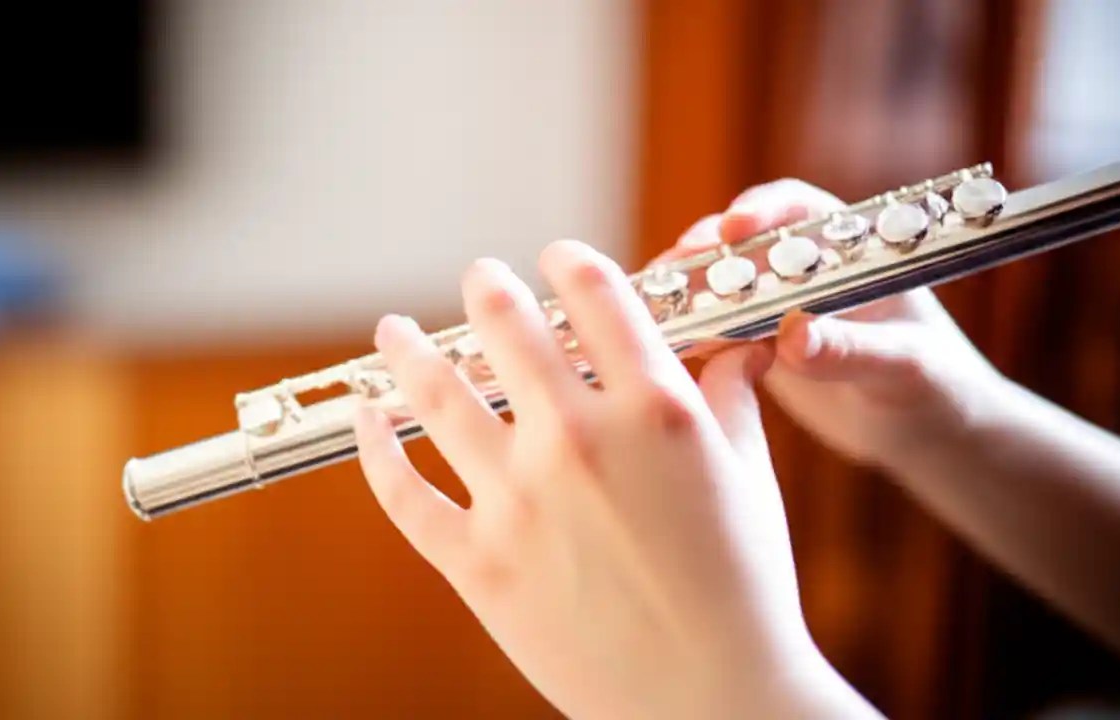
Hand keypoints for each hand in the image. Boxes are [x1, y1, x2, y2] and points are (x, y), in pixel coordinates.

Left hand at [355, 240, 876, 718]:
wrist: (711, 697)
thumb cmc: (743, 588)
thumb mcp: (750, 477)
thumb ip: (730, 398)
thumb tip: (740, 346)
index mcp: (654, 407)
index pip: (596, 294)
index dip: (569, 261)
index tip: (555, 258)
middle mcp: (577, 438)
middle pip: (507, 325)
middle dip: (488, 287)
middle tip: (478, 276)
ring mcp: (518, 500)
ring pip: (436, 395)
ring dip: (408, 350)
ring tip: (392, 327)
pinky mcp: (477, 562)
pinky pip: (405, 493)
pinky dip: (376, 449)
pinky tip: (369, 418)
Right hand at [671, 180, 1003, 472]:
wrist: (928, 432)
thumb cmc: (938, 387)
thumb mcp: (903, 369)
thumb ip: (850, 350)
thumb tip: (791, 335)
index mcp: (852, 250)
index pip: (800, 211)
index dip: (762, 210)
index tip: (733, 227)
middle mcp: (807, 270)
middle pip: (743, 245)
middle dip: (704, 253)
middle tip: (672, 271)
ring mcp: (778, 307)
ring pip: (718, 288)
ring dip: (684, 294)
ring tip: (649, 309)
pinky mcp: (757, 346)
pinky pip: (714, 333)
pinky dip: (686, 336)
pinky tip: (658, 348)